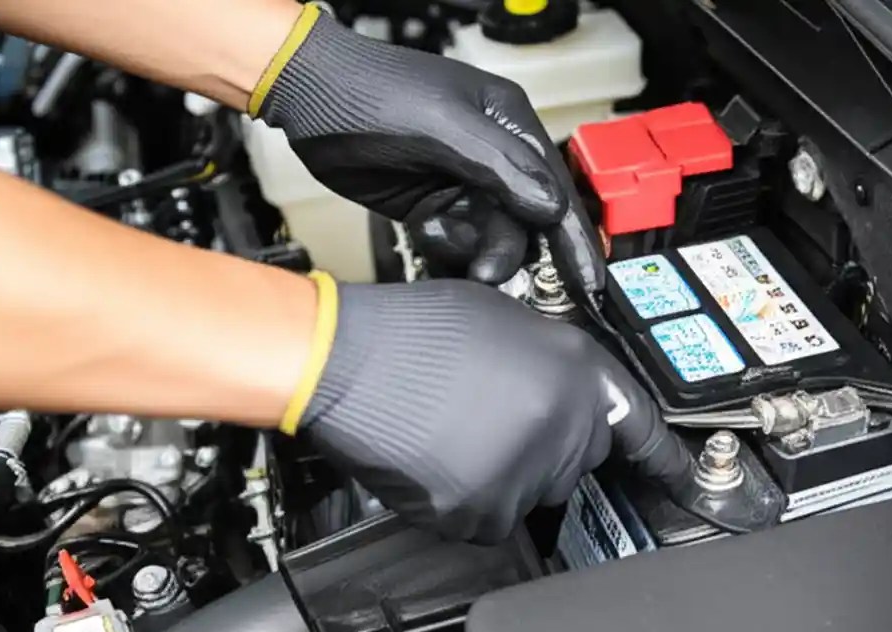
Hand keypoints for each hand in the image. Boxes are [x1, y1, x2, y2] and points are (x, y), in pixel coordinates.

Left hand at [252, 5, 604, 293]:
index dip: (574, 239)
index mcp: (508, 123)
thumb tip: (550, 205)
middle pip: (526, 222)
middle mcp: (492, 155)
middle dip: (511, 250)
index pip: (556, 189)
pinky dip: (446, 247)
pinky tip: (426, 232)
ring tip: (444, 242)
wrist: (303, 97)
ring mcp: (461, 181)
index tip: (588, 282)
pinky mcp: (431, 205)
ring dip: (474, 251)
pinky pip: (457, 242)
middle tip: (493, 275)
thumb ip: (500, 166)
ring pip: (491, 237)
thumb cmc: (367, 90)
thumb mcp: (441, 126)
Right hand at [289, 278, 687, 542]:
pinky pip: (489, 521)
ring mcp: (525, 470)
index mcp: (574, 369)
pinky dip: (467, 502)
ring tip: (454, 431)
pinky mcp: (483, 510)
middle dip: (545, 446)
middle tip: (491, 419)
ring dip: (504, 474)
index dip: (664, 457)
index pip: (639, 426)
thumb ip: (550, 359)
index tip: (687, 481)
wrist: (344, 360)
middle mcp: (563, 421)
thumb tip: (557, 388)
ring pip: (532, 494)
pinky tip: (439, 459)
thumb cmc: (411, 331)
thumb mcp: (504, 320)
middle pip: (577, 460)